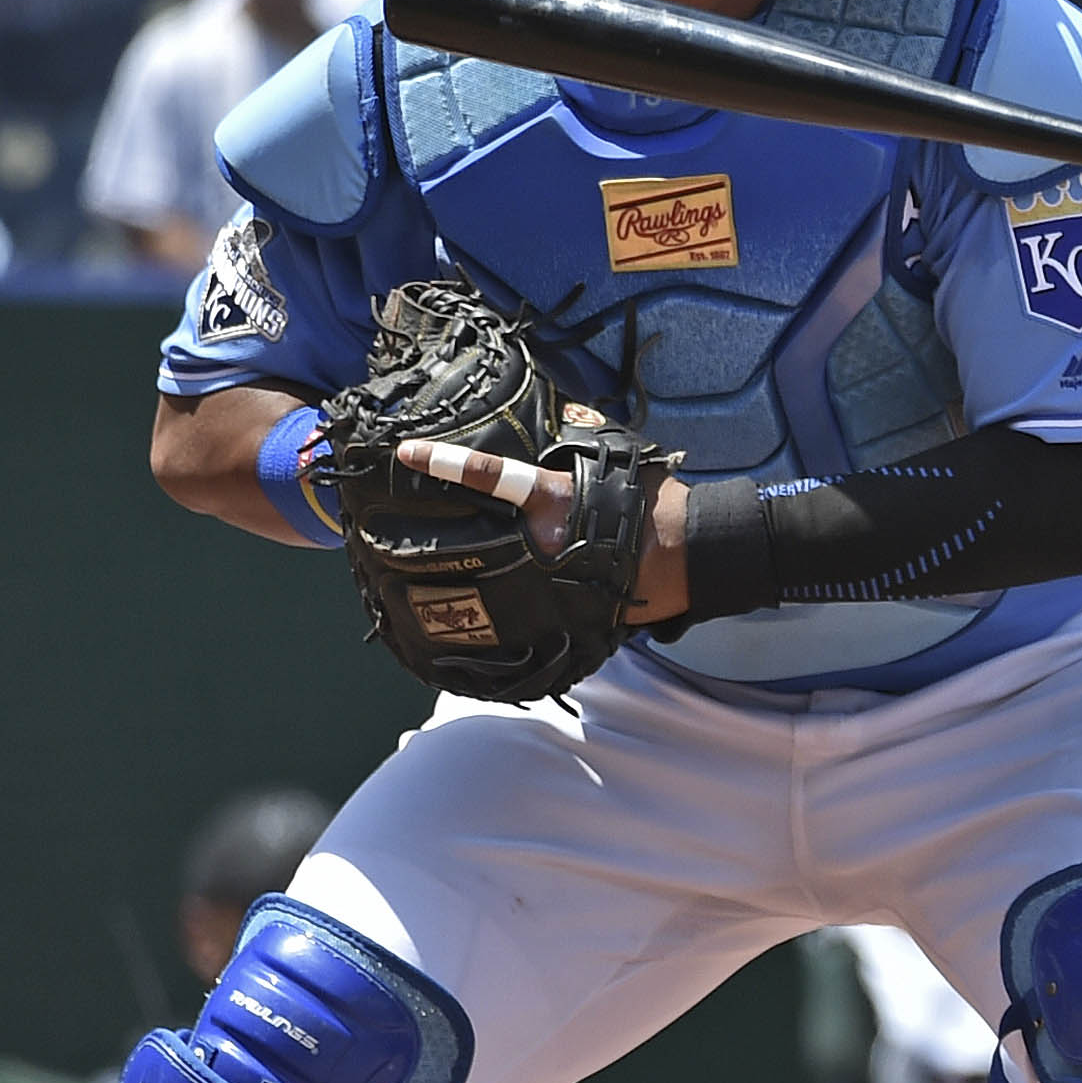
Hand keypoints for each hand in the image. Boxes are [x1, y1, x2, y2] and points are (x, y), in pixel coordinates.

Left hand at [393, 438, 688, 621]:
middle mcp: (546, 539)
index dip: (449, 464)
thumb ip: (572, 466)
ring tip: (412, 581)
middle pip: (478, 536)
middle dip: (435, 535)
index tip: (406, 453)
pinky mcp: (566, 605)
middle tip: (386, 532)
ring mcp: (553, 576)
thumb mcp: (614, 467)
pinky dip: (499, 618)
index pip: (495, 475)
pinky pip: (523, 612)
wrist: (695, 553)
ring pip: (491, 577)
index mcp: (557, 500)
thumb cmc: (660, 503)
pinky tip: (473, 629)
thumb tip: (544, 459)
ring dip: (456, 579)